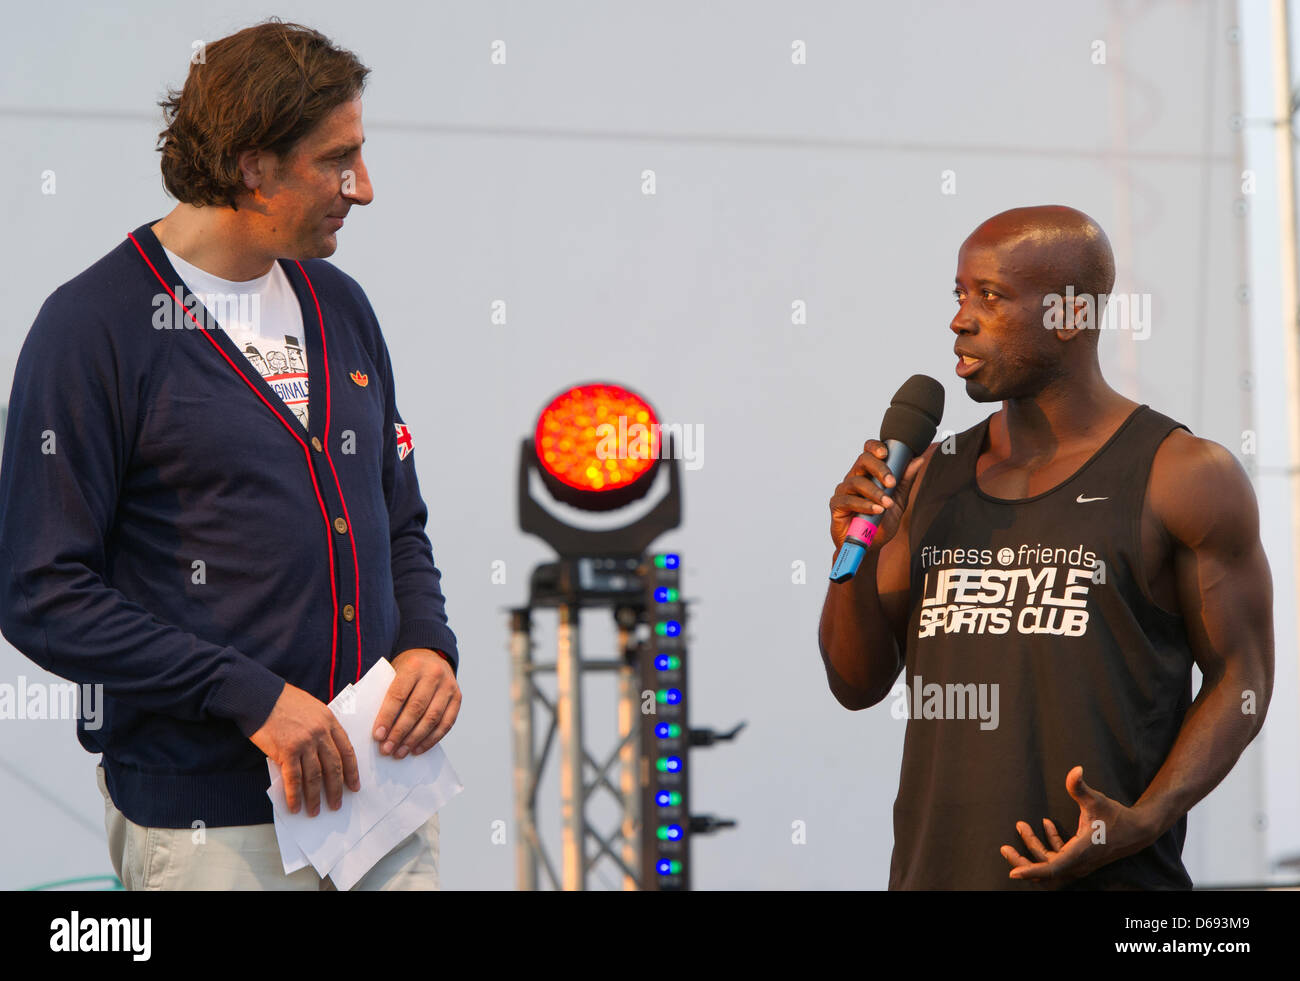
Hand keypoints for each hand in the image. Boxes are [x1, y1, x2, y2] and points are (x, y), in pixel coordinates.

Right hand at [250, 682, 359, 816]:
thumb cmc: (284, 702)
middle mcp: (320, 733)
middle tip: (337, 804)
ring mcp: (305, 742)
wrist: (260, 696)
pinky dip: (295, 795)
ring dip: (315, 797)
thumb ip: (321, 730)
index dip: (352, 771)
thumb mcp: (313, 709)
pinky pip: (294, 778)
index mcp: (330, 721)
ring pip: (315, 776)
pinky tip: (295, 806)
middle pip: (333, 767)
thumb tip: (321, 759)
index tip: (354, 786)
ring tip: (315, 811)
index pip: (346, 751)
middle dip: (336, 789)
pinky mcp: (287, 751)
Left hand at [373, 649, 460, 757]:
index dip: (387, 717)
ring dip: (414, 739)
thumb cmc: (407, 670)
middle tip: (387, 749)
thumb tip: (378, 727)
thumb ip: (387, 693)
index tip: (378, 736)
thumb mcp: (394, 672)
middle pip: (416, 709)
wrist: (432, 656)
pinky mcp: (457, 698)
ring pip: (432, 718)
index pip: (398, 695)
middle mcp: (434, 674)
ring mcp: (448, 686)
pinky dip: (431, 739)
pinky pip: (446, 723)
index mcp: (413, 665)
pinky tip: (417, 749)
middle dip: (400, 732)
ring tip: (400, 752)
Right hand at [829, 440, 925, 551]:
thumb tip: (918, 460)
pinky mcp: (836, 505)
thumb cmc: (881, 522)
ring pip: (857, 482)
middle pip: (862, 461)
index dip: (875, 447)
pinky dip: (864, 505)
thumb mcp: (898, 500)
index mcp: (868, 473)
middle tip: (891, 482)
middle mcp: (854, 477)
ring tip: (886, 504)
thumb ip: (905, 480)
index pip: (868, 451)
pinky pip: (848, 500)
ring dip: (875, 492)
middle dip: (879, 469)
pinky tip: (875, 510)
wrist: (870, 546)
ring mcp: (844, 490)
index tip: (886, 453)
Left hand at [999, 766, 1155, 884]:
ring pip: (1050, 865)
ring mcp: (1079, 863)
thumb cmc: (1116, 816)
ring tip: (1021, 826)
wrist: (1137, 831)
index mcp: (1081, 852)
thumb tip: (1075, 769)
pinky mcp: (1080, 858)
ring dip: (1033, 849)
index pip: (1052, 867)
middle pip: (1045, 872)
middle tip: (1005, 848)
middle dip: (1023, 862)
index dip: (1031, 870)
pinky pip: (1059, 858)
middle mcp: (1079, 863)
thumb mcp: (1097, 800)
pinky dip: (1049, 844)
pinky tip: (1045, 824)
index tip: (1013, 873)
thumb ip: (1080, 787)